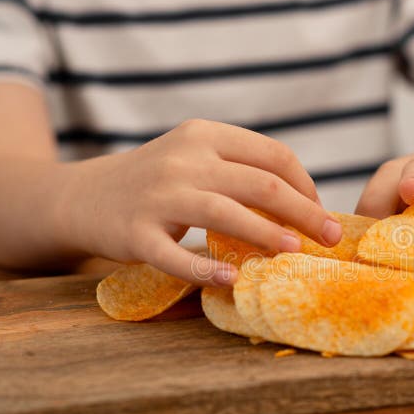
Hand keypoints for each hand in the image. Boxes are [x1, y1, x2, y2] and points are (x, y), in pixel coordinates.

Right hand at [58, 119, 342, 285]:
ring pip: (225, 213)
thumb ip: (239, 169)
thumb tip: (304, 203)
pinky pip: (176, 255)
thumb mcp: (194, 157)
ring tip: (296, 253)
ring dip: (268, 235)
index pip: (273, 155)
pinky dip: (206, 269)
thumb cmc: (155, 181)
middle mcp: (184, 159)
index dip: (306, 186)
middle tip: (332, 237)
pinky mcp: (135, 234)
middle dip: (305, 212)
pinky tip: (233, 278)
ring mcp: (158, 196)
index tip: (321, 212)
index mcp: (204, 135)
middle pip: (262, 184)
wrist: (82, 196)